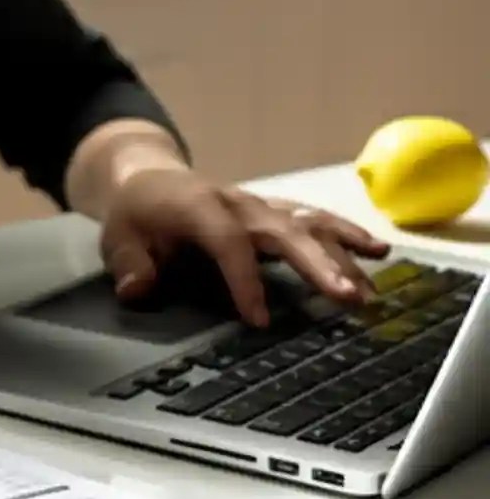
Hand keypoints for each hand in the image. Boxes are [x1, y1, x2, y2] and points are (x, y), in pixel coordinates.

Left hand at [99, 168, 390, 326]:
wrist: (149, 178)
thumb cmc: (136, 214)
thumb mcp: (118, 239)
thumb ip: (129, 266)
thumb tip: (137, 291)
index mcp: (199, 208)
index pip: (229, 244)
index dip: (245, 281)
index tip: (259, 319)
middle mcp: (239, 203)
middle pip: (285, 232)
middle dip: (317, 265)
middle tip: (346, 297)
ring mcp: (261, 205)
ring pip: (310, 224)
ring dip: (343, 253)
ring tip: (370, 284)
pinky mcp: (275, 211)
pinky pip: (316, 220)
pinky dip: (348, 235)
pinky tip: (378, 251)